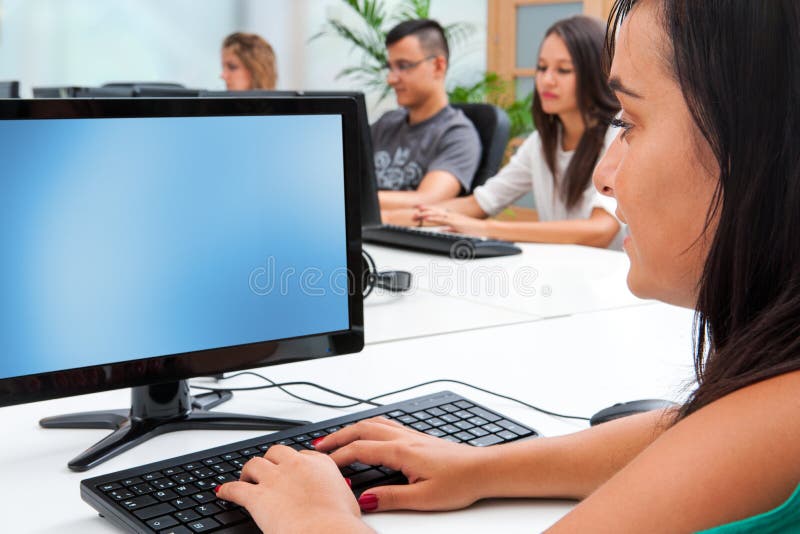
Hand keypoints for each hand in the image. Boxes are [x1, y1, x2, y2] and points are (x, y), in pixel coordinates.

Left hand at [216, 445, 369, 533]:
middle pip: (276, 452)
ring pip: (254, 464)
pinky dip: (228, 490)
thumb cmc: (340, 523)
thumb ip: (339, 494)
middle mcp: (296, 465)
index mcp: (320, 464)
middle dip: (270, 460)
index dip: (294, 462)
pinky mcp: (257, 496)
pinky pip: (236, 488)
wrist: (326, 532)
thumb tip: (340, 501)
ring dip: (248, 471)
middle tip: (267, 470)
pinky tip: (224, 493)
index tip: (291, 468)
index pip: (303, 455)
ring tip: (245, 478)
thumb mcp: (348, 502)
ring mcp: (275, 479)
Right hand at [315, 417, 489, 512]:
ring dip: (352, 429)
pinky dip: (369, 427)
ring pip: (374, 423)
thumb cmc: (460, 482)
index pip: (359, 450)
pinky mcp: (418, 437)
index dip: (338, 457)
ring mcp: (411, 435)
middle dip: (337, 437)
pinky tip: (369, 433)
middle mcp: (404, 438)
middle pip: (361, 429)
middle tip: (319, 447)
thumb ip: (391, 498)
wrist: (483, 469)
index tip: (323, 466)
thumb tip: (364, 500)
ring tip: (337, 438)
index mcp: (401, 451)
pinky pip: (386, 424)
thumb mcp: (423, 498)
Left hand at [416, 206, 489, 235]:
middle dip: (425, 210)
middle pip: (436, 211)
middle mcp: (452, 216)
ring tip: (419, 214)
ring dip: (428, 214)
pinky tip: (429, 220)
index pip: (438, 211)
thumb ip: (450, 228)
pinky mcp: (456, 224)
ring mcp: (454, 219)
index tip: (420, 208)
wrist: (483, 228)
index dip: (429, 209)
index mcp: (452, 216)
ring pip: (438, 215)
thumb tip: (442, 229)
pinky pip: (444, 221)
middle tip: (416, 210)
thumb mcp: (458, 228)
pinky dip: (436, 220)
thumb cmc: (472, 229)